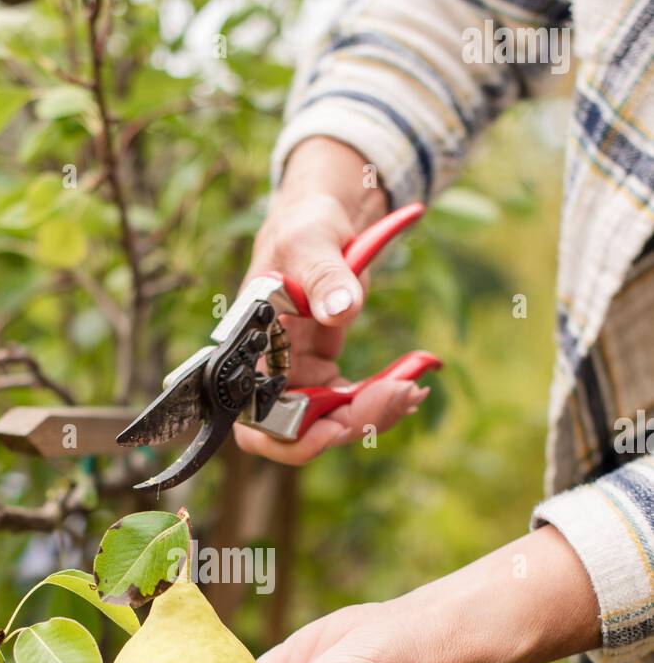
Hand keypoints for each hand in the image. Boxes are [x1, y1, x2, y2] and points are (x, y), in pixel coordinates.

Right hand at [235, 138, 428, 464]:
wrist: (320, 225)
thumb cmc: (302, 227)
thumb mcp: (311, 241)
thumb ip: (324, 275)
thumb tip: (342, 308)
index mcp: (250, 348)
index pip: (254, 419)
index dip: (288, 437)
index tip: (334, 430)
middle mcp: (269, 372)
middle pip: (299, 430)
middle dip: (350, 423)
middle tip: (400, 393)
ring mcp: (296, 378)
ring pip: (330, 423)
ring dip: (372, 414)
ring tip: (413, 388)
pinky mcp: (322, 375)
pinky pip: (348, 404)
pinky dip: (379, 400)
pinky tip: (409, 385)